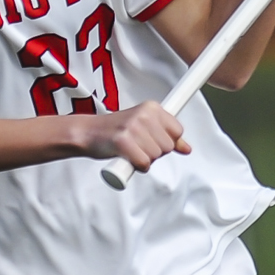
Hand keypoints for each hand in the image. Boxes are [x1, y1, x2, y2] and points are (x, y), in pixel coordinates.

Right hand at [75, 101, 190, 169]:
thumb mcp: (144, 127)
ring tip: (130, 150)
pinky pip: (144, 163)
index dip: (164, 141)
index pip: (177, 131)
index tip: (150, 140)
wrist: (87, 133)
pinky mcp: (122, 142)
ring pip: (156, 156)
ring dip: (144, 159)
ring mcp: (132, 127)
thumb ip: (167, 136)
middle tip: (136, 146)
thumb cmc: (115, 131)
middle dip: (154, 152)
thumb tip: (187, 148)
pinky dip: (136, 166)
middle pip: (168, 146)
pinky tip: (127, 158)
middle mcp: (143, 114)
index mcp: (151, 107)